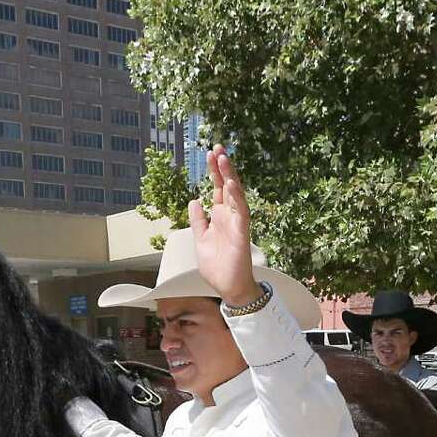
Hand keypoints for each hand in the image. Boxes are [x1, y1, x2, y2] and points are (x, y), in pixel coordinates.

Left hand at [190, 145, 261, 305]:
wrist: (228, 288)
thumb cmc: (217, 267)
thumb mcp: (200, 239)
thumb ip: (199, 220)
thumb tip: (194, 201)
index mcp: (219, 217)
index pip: (217, 189)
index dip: (214, 172)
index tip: (210, 154)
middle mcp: (229, 216)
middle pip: (227, 186)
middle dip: (222, 167)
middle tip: (217, 147)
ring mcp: (237, 223)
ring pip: (235, 194)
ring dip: (230, 176)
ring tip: (223, 158)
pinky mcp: (242, 233)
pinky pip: (241, 211)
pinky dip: (237, 197)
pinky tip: (232, 184)